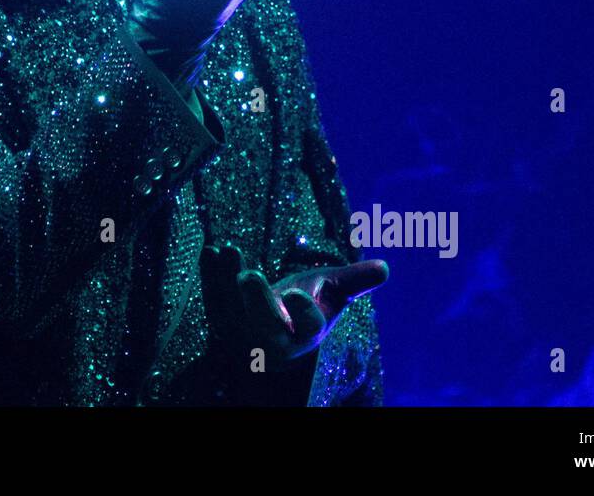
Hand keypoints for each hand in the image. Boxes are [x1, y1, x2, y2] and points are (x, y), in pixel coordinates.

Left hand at [202, 243, 388, 370]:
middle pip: (266, 327)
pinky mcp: (220, 325)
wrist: (271, 323)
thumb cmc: (305, 303)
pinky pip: (212, 302)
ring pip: (232, 313)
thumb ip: (354, 280)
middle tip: (251, 275)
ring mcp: (243, 336)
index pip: (309, 327)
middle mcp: (275, 342)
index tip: (297, 293)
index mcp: (307, 334)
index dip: (303, 312)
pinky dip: (209, 278)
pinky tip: (209, 251)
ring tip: (227, 250)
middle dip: (257, 301)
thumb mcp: (331, 291)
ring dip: (225, 282)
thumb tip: (384, 268)